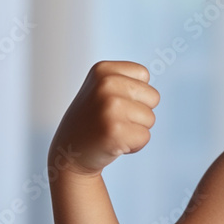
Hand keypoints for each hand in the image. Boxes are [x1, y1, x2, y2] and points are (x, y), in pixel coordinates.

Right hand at [48, 61, 160, 177]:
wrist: (69, 154)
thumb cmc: (93, 121)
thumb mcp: (102, 88)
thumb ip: (126, 80)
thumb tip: (154, 93)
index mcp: (103, 69)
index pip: (144, 75)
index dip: (135, 94)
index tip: (112, 103)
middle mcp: (106, 84)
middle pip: (153, 97)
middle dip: (139, 112)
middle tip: (112, 120)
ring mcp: (110, 107)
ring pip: (150, 118)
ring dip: (135, 129)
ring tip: (112, 131)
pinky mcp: (115, 131)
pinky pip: (145, 137)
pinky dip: (134, 145)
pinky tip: (113, 144)